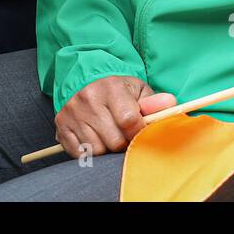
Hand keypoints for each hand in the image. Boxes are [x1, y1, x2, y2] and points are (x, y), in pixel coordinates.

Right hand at [54, 76, 176, 157]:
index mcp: (111, 88)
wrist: (86, 80)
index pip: (129, 121)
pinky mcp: (61, 125)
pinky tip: (95, 139)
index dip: (138, 133)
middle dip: (123, 143)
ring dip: (106, 149)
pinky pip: (79, 153)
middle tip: (124, 135)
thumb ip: (154, 101)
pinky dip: (90, 152)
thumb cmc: (117, 90)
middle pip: (113, 141)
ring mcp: (73, 113)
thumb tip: (171, 103)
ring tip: (109, 135)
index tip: (139, 132)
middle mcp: (89, 99)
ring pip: (96, 150)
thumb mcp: (138, 90)